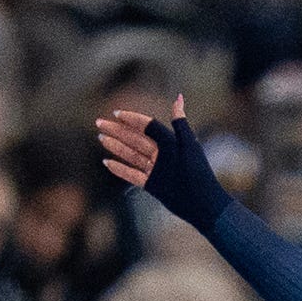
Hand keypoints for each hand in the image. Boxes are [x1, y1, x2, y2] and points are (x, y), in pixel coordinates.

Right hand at [93, 93, 227, 228]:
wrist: (202, 203)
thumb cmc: (198, 172)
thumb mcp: (188, 144)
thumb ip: (179, 123)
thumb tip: (178, 97)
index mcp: (169, 142)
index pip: (147, 126)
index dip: (131, 119)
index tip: (116, 113)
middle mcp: (161, 154)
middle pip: (135, 139)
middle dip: (117, 130)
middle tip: (98, 123)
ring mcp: (155, 170)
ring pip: (131, 155)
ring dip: (115, 146)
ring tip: (100, 138)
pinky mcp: (152, 185)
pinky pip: (132, 175)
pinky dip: (119, 169)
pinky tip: (107, 162)